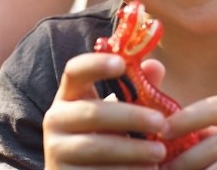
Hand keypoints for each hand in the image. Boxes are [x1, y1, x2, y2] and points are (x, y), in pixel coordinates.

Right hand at [43, 53, 168, 168]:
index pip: (75, 70)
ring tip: (160, 152)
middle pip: (93, 112)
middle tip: (161, 123)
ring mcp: (55, 149)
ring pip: (95, 147)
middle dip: (131, 117)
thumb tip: (156, 66)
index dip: (96, 64)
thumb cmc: (107, 134)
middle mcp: (56, 119)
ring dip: (132, 149)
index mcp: (70, 94)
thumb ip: (138, 88)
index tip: (121, 64)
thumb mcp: (120, 111)